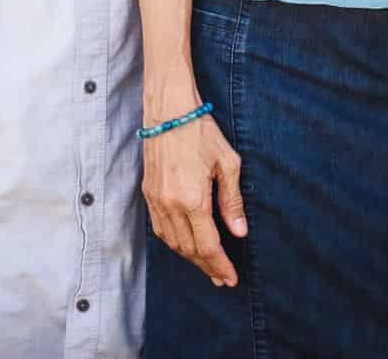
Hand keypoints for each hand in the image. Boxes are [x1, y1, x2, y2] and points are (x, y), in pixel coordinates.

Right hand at [141, 113, 247, 286]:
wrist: (168, 110)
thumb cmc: (201, 132)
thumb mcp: (228, 163)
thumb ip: (232, 200)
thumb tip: (239, 231)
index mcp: (192, 199)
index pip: (207, 246)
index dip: (220, 265)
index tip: (230, 278)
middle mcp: (171, 205)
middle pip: (189, 249)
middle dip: (207, 267)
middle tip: (222, 277)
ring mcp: (156, 200)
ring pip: (172, 242)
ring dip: (190, 258)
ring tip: (207, 266)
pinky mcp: (148, 193)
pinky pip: (159, 229)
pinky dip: (173, 242)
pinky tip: (185, 245)